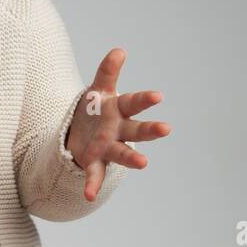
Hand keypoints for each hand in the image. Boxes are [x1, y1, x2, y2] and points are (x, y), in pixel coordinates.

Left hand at [65, 47, 170, 201]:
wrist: (81, 134)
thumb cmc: (95, 110)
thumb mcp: (98, 89)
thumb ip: (107, 72)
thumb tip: (119, 50)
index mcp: (120, 110)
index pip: (134, 103)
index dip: (145, 99)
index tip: (158, 97)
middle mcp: (119, 131)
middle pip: (136, 129)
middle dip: (149, 129)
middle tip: (166, 129)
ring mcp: (108, 148)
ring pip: (122, 153)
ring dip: (132, 158)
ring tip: (143, 163)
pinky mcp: (94, 162)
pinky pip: (94, 174)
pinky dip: (92, 185)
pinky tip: (88, 196)